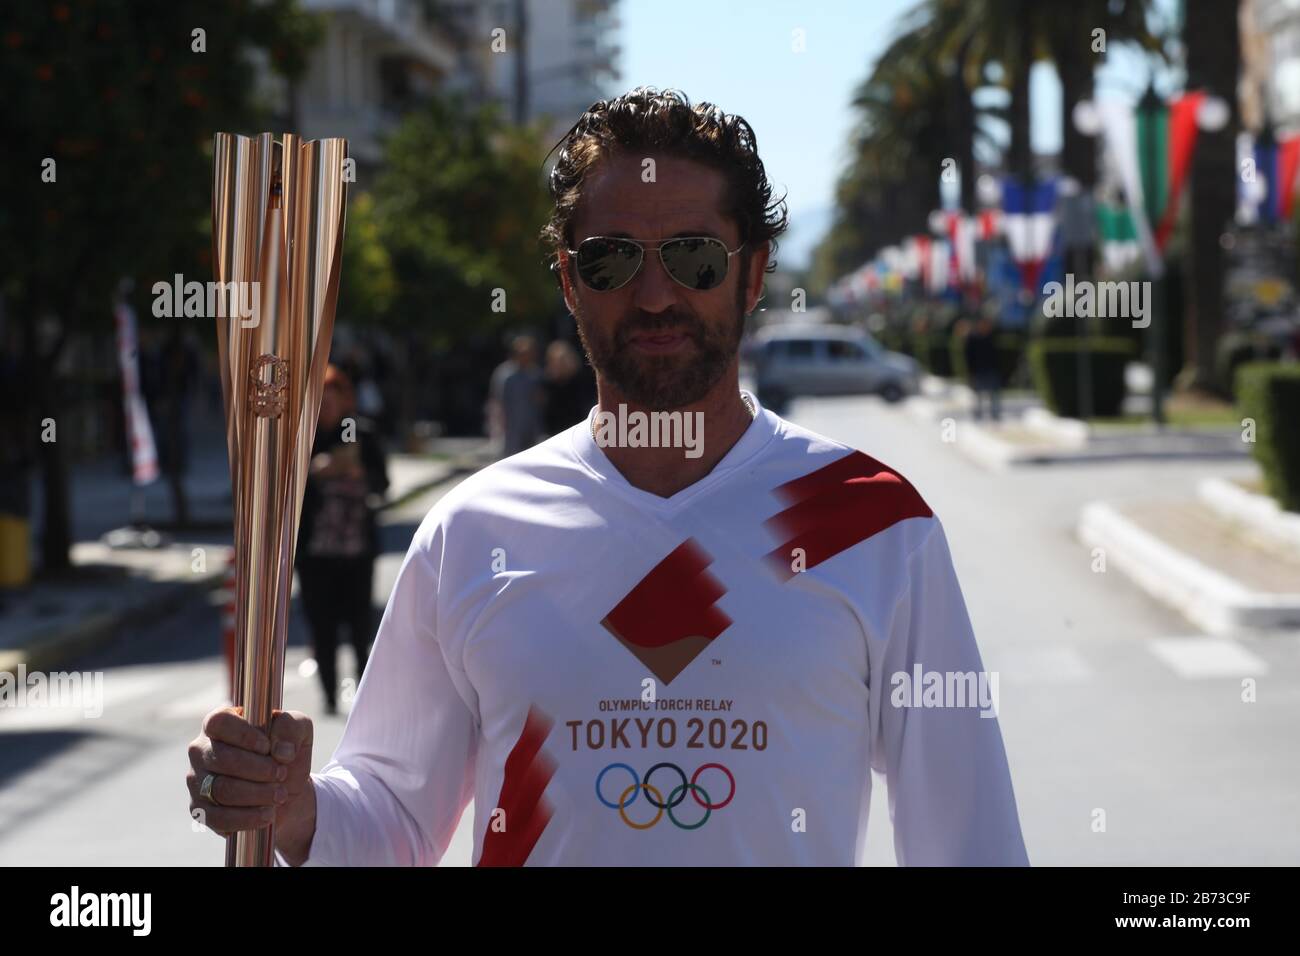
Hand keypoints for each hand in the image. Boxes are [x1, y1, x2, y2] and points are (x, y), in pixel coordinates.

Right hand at [186, 706, 315, 862]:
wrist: (285, 791)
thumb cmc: (285, 754)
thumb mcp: (298, 732)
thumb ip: (291, 728)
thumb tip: (281, 750)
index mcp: (220, 723)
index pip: (219, 722)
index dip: (244, 735)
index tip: (268, 747)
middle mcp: (201, 750)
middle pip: (223, 759)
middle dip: (259, 769)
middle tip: (282, 774)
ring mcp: (197, 780)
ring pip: (222, 789)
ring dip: (257, 794)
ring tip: (280, 795)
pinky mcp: (199, 809)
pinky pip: (218, 818)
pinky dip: (246, 818)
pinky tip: (267, 815)